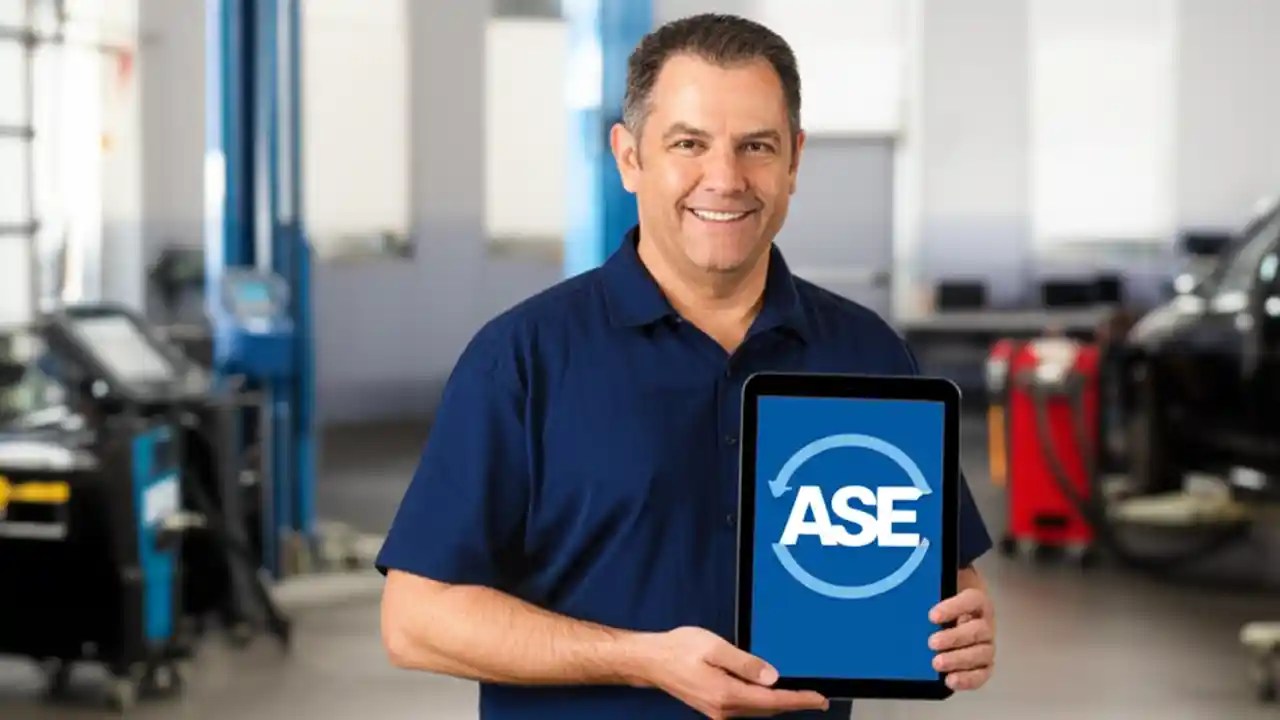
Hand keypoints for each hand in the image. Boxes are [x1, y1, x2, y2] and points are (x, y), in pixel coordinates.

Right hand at [630, 626, 828, 718]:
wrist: (652, 661)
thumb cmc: (680, 649)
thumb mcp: (714, 647)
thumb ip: (745, 663)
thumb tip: (772, 678)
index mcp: (727, 694)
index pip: (773, 701)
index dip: (799, 700)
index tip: (820, 699)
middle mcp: (724, 709)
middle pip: (767, 710)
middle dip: (794, 704)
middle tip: (818, 700)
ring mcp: (718, 712)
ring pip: (757, 712)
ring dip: (779, 705)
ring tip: (800, 697)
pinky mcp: (713, 708)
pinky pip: (746, 709)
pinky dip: (763, 704)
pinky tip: (769, 696)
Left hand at [928, 587, 995, 690]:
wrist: (952, 617)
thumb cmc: (943, 603)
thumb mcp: (937, 590)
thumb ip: (930, 587)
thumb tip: (911, 578)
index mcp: (977, 601)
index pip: (972, 600)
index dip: (954, 608)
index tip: (932, 616)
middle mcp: (985, 623)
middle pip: (977, 630)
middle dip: (954, 638)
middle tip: (932, 643)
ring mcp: (986, 644)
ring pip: (982, 653)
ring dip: (959, 660)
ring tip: (937, 663)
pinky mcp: (983, 664)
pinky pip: (982, 674)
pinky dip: (968, 679)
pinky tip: (949, 680)